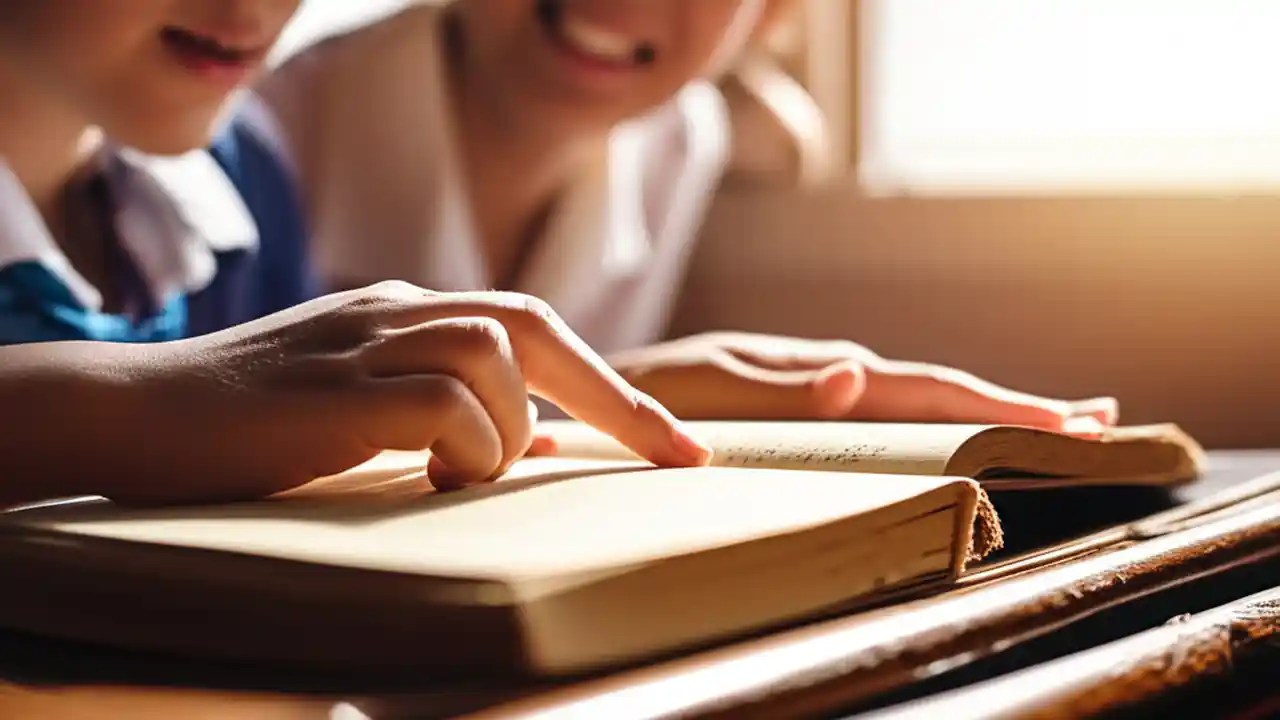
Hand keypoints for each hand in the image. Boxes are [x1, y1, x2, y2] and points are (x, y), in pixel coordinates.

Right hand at [0, 282, 708, 505]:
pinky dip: (463, 444)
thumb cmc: (253, 426)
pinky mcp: (334, 388)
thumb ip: (437, 406)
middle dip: (616, 399)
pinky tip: (429, 478)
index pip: (532, 329)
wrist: (137, 415)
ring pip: (495, 352)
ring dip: (506, 430)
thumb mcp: (363, 405)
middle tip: (670, 458)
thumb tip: (528, 440)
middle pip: (533, 324)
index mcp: (408, 312)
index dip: (611, 388)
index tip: (676, 446)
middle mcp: (395, 310)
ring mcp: (362, 341)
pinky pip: (443, 399)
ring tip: (460, 476)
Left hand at [609, 333, 1117, 430]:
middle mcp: (839, 378)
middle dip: (1020, 406)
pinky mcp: (815, 408)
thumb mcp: (712, 386)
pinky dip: (940, 423)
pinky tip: (965, 433)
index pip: (928, 388)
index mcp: (827, 371)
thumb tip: (853, 379)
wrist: (618, 388)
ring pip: (925, 404)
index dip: (1000, 404)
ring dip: (992, 411)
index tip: (1070, 418)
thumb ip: (780, 384)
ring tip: (1061, 423)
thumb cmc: (660, 388)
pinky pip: (891, 419)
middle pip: (945, 392)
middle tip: (1100, 420)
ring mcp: (831, 391)